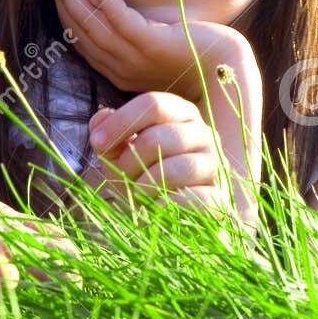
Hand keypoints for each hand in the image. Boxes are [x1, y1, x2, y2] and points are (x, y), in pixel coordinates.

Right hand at [48, 0, 251, 101]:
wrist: (227, 70)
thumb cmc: (196, 60)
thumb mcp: (157, 53)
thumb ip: (136, 40)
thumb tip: (116, 18)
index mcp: (120, 73)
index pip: (82, 42)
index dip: (66, 16)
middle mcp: (122, 68)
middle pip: (81, 32)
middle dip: (63, 2)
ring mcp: (136, 58)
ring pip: (94, 25)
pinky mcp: (153, 45)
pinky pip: (121, 20)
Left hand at [83, 91, 260, 226]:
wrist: (161, 214)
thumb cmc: (138, 174)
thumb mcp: (116, 151)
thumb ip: (105, 131)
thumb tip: (101, 120)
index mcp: (180, 113)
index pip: (152, 104)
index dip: (121, 122)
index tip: (98, 141)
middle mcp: (203, 133)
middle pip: (158, 137)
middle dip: (129, 160)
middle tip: (120, 175)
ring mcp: (214, 165)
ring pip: (175, 168)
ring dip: (145, 184)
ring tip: (137, 192)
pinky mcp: (219, 197)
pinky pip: (195, 198)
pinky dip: (167, 204)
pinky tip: (155, 206)